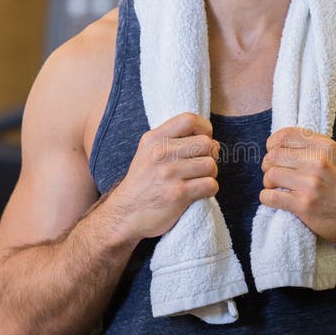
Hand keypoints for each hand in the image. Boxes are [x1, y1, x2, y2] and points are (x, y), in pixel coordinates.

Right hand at [105, 112, 219, 243]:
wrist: (124, 214)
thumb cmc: (143, 184)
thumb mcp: (147, 153)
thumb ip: (171, 141)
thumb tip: (209, 138)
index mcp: (153, 139)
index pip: (189, 119)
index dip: (204, 128)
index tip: (203, 140)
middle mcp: (160, 153)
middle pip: (206, 143)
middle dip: (210, 156)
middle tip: (201, 166)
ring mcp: (169, 173)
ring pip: (211, 165)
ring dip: (210, 175)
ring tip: (198, 180)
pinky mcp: (178, 194)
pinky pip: (210, 185)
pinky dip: (209, 190)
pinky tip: (198, 193)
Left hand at [259, 126, 335, 244]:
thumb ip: (313, 148)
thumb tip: (280, 144)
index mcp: (325, 147)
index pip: (285, 135)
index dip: (272, 144)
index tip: (273, 153)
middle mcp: (318, 162)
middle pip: (273, 156)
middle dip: (268, 166)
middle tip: (274, 176)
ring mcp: (311, 184)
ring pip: (270, 175)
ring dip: (268, 184)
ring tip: (276, 189)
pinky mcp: (304, 204)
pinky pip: (270, 197)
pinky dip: (267, 198)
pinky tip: (275, 200)